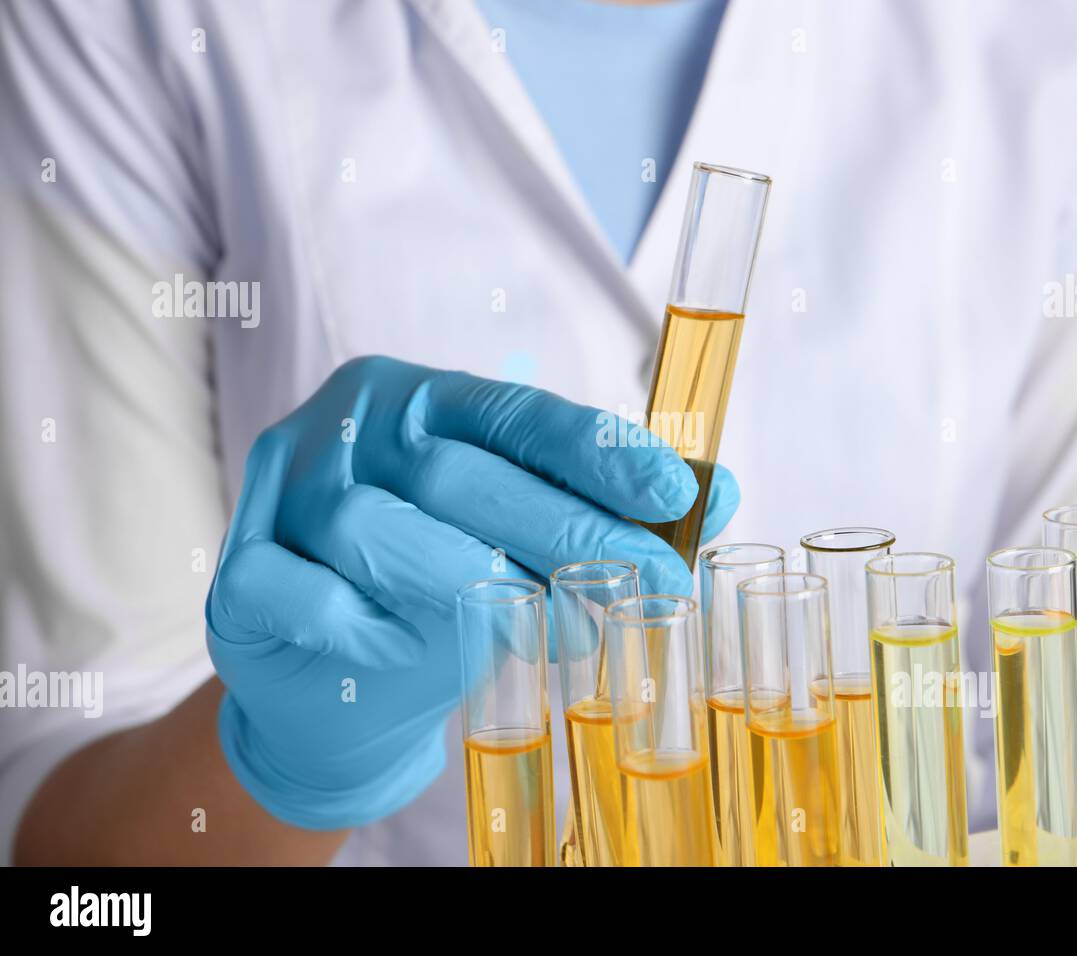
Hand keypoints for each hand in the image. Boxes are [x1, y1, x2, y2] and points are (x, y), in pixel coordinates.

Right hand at [205, 357, 738, 829]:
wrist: (330, 679)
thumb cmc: (441, 595)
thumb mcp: (527, 547)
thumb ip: (605, 513)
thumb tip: (721, 496)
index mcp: (421, 400)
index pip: (516, 412)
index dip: (596, 451)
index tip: (673, 495)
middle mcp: (348, 429)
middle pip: (460, 471)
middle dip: (569, 532)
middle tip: (654, 588)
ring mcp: (282, 494)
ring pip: (374, 525)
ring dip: (470, 583)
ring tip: (546, 633)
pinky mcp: (236, 572)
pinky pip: (297, 590)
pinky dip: (359, 624)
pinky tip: (403, 650)